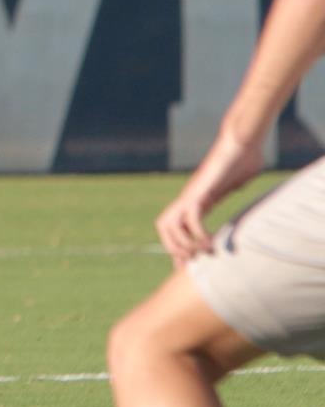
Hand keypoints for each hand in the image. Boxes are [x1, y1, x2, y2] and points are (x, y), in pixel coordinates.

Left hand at [156, 129, 263, 265]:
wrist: (241, 139)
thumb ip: (232, 187)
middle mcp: (189, 197)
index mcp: (197, 198)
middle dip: (174, 248)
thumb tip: (239, 187)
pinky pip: (190, 216)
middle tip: (194, 263)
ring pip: (169, 224)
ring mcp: (193, 193)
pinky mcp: (201, 190)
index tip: (187, 267)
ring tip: (204, 253)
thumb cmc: (243, 158)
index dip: (178, 246)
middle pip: (164, 226)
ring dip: (184, 244)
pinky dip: (197, 233)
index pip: (176, 227)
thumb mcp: (236, 181)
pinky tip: (210, 241)